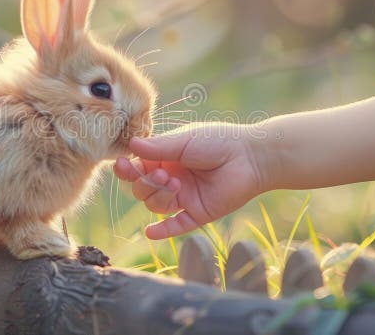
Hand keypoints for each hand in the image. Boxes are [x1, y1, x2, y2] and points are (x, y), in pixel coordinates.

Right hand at [113, 123, 267, 238]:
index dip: (128, 169)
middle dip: (146, 184)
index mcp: (166, 158)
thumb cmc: (218, 141)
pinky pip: (176, 226)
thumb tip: (131, 145)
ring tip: (176, 184)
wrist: (250, 157)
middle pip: (142, 189)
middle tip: (164, 175)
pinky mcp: (197, 213)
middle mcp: (171, 178)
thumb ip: (158, 147)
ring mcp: (184, 197)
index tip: (124, 165)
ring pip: (155, 206)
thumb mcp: (184, 141)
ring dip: (159, 197)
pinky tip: (150, 232)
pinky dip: (162, 230)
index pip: (137, 168)